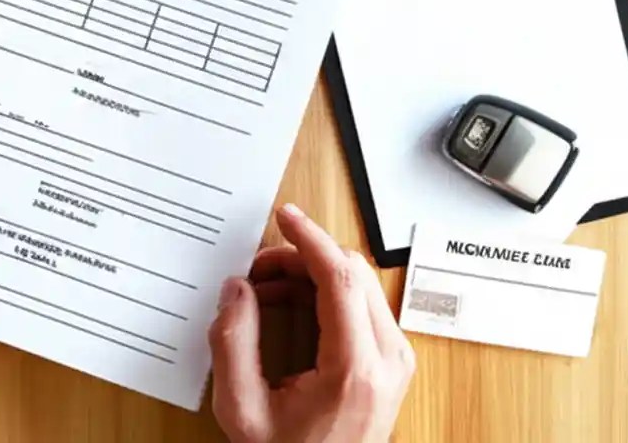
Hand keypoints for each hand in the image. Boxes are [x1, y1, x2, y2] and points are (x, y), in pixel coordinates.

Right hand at [209, 204, 414, 442]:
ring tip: (265, 291)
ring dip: (311, 274)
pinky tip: (289, 304)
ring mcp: (395, 360)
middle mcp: (387, 360)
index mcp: (354, 370)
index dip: (310, 240)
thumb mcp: (241, 408)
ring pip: (358, 283)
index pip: (340, 279)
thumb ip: (232, 343)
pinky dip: (324, 293)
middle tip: (257, 268)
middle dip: (301, 257)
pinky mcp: (391, 361)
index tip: (286, 218)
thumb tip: (236, 290)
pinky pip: (361, 304)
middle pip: (352, 272)